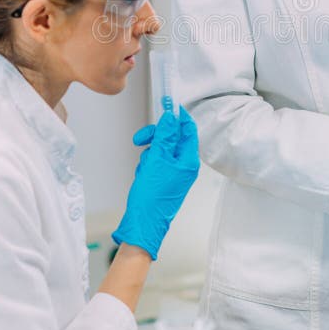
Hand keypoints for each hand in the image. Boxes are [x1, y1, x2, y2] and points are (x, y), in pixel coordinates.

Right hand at [112, 99, 199, 259]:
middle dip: (155, 138)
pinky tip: (142, 177)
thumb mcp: (157, 160)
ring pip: (160, 150)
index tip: (166, 105)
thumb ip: (165, 136)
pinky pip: (154, 163)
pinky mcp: (163, 180)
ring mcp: (174, 174)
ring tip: (143, 168)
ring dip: (148, 154)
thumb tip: (171, 117)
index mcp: (189, 160)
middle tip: (140, 139)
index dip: (177, 116)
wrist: (142, 225)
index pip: (188, 129)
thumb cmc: (152, 197)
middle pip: (171, 138)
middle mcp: (184, 166)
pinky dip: (146, 166)